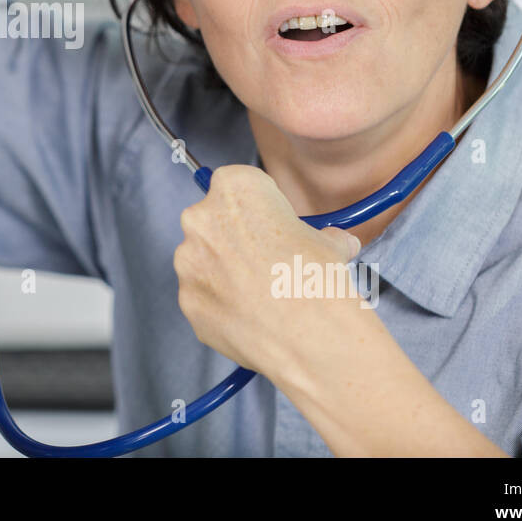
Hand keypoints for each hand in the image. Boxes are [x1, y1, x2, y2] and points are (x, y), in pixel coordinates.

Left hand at [173, 165, 363, 378]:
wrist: (309, 334)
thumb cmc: (316, 280)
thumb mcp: (329, 240)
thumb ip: (319, 235)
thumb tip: (334, 242)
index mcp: (233, 188)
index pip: (239, 186)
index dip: (260, 208)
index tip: (272, 225)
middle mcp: (201, 219)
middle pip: (214, 222)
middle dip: (236, 240)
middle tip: (267, 263)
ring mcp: (188, 262)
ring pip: (204, 261)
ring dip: (225, 273)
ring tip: (262, 294)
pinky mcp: (187, 300)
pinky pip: (203, 297)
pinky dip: (221, 304)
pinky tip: (250, 315)